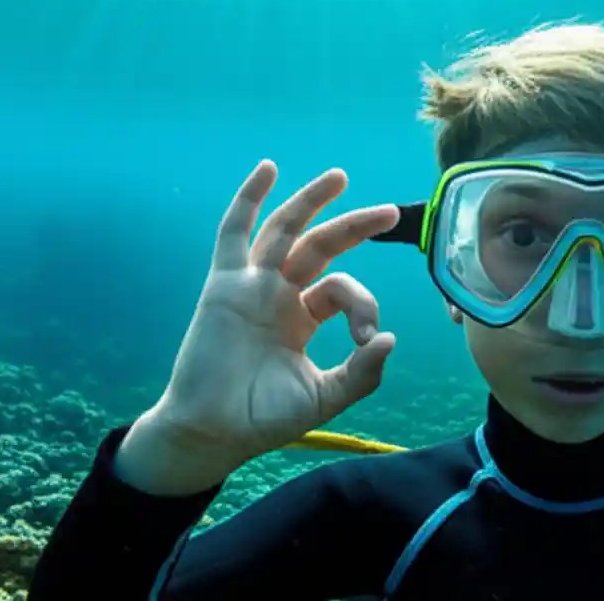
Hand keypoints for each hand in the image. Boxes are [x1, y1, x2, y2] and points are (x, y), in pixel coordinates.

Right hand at [117, 161, 399, 493]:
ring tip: (340, 177)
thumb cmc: (263, 419)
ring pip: (284, 230)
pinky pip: (233, 233)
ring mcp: (251, 286)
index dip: (364, 306)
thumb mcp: (326, 396)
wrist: (212, 433)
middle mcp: (278, 295)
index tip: (368, 339)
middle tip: (391, 211)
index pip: (340, 290)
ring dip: (312, 201)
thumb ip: (362, 372)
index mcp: (302, 319)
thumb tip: (390, 339)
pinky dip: (249, 200)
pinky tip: (268, 169)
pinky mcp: (224, 286)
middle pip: (321, 246)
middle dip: (356, 227)